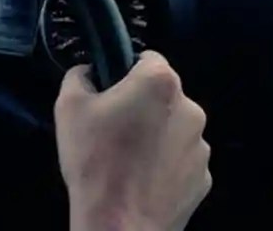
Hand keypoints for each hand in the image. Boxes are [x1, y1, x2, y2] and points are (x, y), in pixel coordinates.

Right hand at [54, 51, 210, 230]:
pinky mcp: (204, 177)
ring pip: (175, 127)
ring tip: (129, 160)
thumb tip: (89, 72)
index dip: (125, 72)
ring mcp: (202, 145)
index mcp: (160, 82)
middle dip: (143, 105)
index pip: (147, 59)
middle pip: (164, 95)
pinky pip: (182, 159)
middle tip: (115, 129)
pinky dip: (166, 164)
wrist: (119, 228)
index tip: (110, 94)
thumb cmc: (94, 162)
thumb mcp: (68, 107)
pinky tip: (144, 180)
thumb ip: (79, 75)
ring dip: (157, 135)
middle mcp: (191, 108)